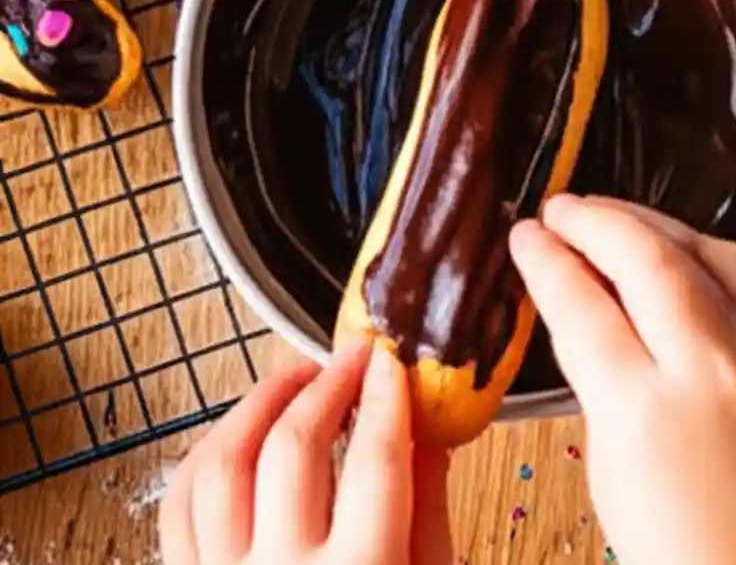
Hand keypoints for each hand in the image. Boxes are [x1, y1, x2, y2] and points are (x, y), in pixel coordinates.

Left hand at [159, 338, 452, 564]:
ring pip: (219, 467)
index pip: (375, 461)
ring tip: (293, 379)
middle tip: (350, 358)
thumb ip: (427, 506)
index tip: (393, 362)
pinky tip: (239, 433)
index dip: (386, 397)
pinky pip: (179, 505)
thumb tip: (425, 426)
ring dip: (256, 405)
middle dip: (325, 386)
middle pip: (292, 451)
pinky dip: (208, 454)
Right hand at [509, 195, 735, 564]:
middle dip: (595, 222)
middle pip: (645, 258)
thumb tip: (586, 309)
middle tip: (562, 210)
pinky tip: (683, 251)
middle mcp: (710, 368)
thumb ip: (600, 380)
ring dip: (653, 224)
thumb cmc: (684, 546)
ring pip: (707, 250)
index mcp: (643, 409)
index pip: (581, 305)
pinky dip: (710, 253)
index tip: (527, 238)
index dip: (546, 261)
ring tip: (615, 219)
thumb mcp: (610, 466)